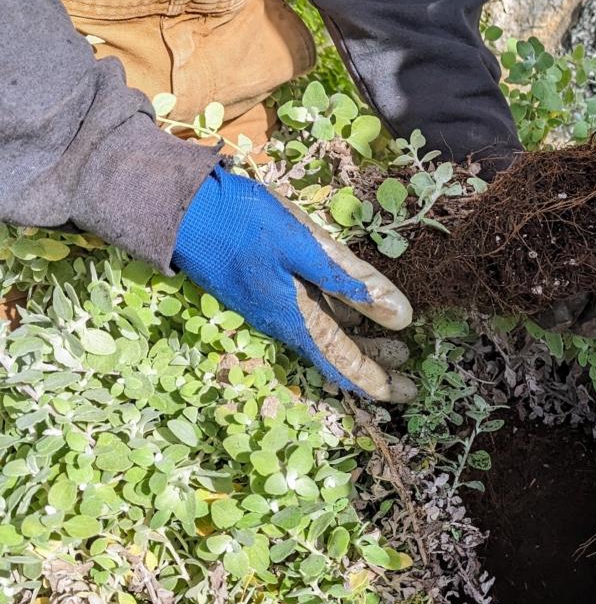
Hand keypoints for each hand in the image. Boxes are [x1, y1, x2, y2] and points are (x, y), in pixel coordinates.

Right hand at [171, 165, 416, 401]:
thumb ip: (352, 282)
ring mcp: (276, 307)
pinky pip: (313, 314)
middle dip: (376, 361)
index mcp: (299, 321)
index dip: (381, 383)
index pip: (347, 366)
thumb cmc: (240, 223)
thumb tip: (403, 318)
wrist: (177, 210)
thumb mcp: (303, 247)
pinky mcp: (267, 289)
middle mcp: (289, 323)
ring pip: (328, 332)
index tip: (410, 393)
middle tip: (409, 359)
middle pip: (340, 352)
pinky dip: (340, 318)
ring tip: (392, 339)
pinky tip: (351, 307)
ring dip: (361, 338)